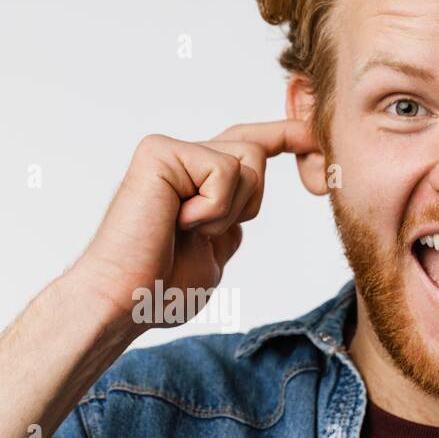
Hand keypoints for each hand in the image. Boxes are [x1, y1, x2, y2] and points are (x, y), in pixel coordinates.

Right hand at [66, 119, 317, 333]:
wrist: (126, 301)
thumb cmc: (160, 287)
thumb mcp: (214, 251)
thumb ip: (231, 219)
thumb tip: (249, 198)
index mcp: (194, 180)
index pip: (247, 144)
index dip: (284, 135)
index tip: (312, 136)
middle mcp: (181, 158)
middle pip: (255, 153)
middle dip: (247, 203)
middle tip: (202, 233)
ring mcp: (169, 151)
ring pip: (246, 161)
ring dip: (228, 210)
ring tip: (186, 229)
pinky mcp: (159, 152)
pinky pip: (223, 171)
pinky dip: (212, 209)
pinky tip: (178, 223)